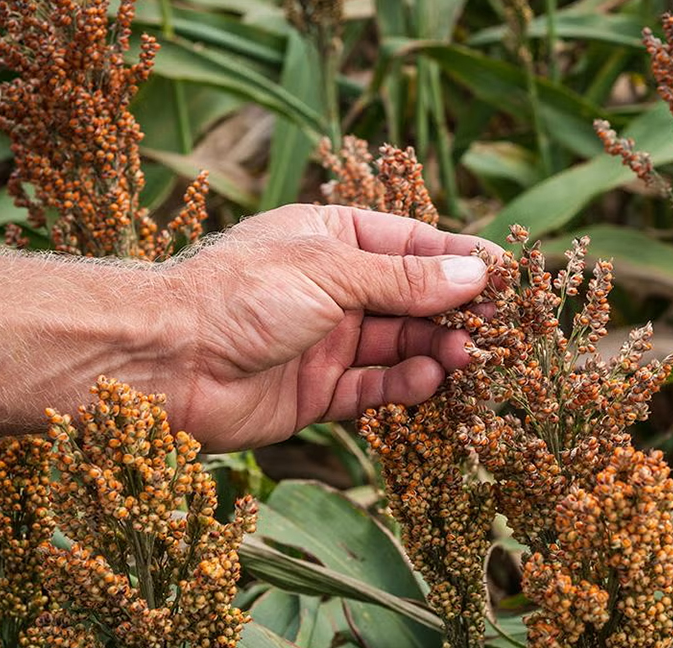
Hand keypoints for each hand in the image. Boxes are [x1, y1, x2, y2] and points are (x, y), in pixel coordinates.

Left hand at [162, 204, 497, 451]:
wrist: (165, 362)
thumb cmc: (240, 295)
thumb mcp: (331, 272)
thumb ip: (405, 278)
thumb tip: (474, 271)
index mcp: (331, 239)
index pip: (411, 244)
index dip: (459, 258)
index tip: (507, 274)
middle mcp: (332, 289)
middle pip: (411, 298)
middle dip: (454, 311)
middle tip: (498, 327)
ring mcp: (325, 341)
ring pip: (398, 345)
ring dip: (436, 349)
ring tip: (469, 356)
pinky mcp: (317, 392)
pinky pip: (374, 388)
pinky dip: (404, 386)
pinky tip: (429, 381)